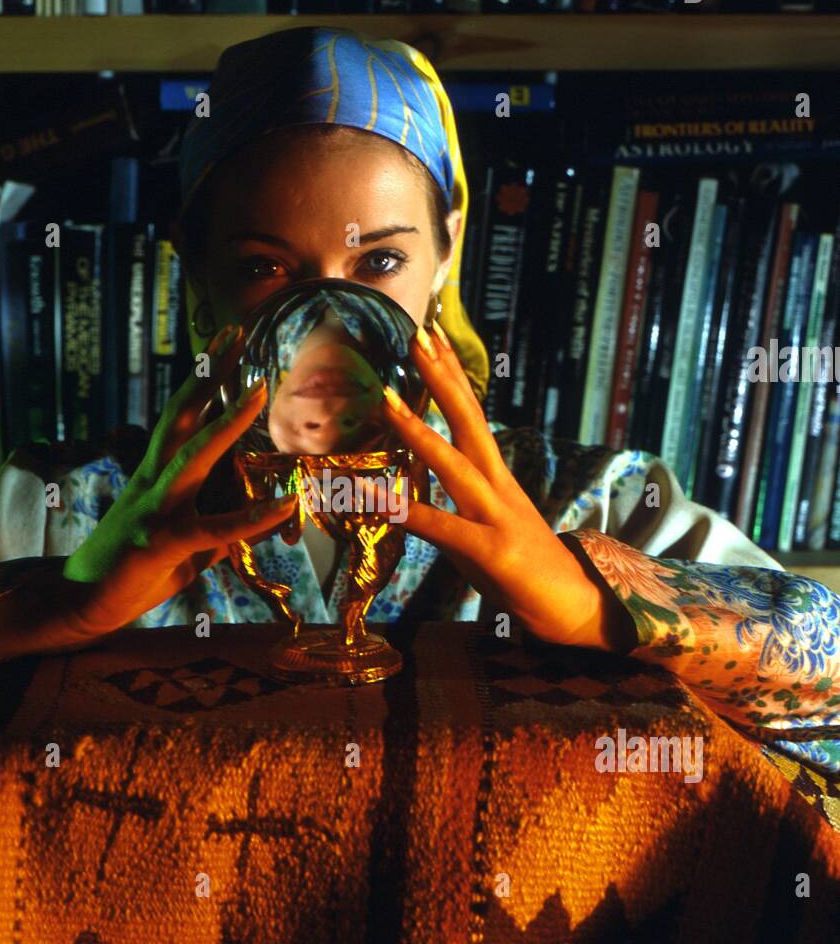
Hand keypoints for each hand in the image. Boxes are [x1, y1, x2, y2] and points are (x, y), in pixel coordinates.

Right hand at [0, 326, 296, 661]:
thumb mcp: (184, 548)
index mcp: (154, 476)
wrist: (78, 605)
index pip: (181, 416)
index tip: (226, 342)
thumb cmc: (131, 574)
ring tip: (259, 387)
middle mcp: (152, 481)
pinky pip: (213, 528)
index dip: (204, 380)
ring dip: (228, 421)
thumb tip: (255, 524)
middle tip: (236, 331)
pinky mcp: (160, 545)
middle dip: (210, 373)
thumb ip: (218, 531)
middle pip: (183, 415)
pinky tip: (284, 505)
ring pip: (194, 456)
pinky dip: (251, 517)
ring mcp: (153, 509)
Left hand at [379, 322, 634, 651]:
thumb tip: (418, 482)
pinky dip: (398, 510)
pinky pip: (436, 526)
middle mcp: (497, 487)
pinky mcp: (490, 552)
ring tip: (383, 398)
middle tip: (416, 335)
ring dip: (417, 431)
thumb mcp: (488, 525)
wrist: (576, 607)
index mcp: (497, 478)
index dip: (452, 375)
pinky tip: (367, 496)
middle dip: (441, 378)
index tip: (433, 335)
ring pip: (454, 464)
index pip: (473, 414)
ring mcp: (496, 517)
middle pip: (469, 421)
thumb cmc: (527, 569)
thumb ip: (457, 501)